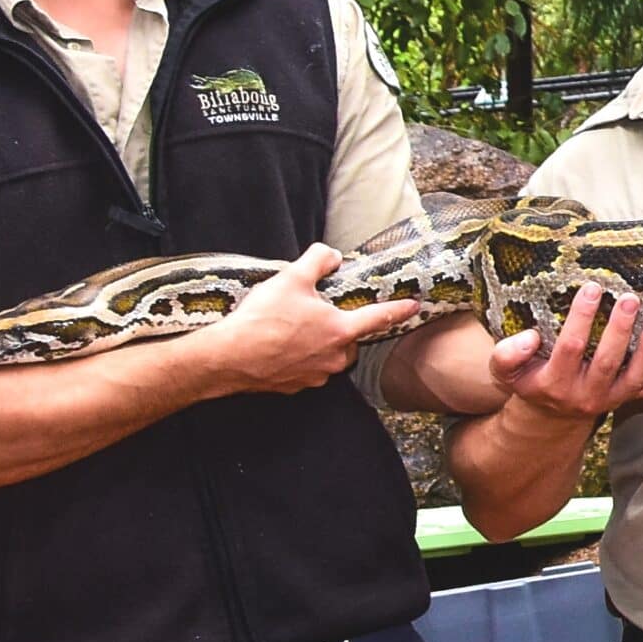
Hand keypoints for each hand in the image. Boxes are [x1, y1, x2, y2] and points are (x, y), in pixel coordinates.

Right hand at [197, 244, 419, 395]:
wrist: (228, 357)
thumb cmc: (262, 319)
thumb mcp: (291, 278)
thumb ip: (317, 261)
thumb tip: (331, 255)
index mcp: (340, 330)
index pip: (378, 317)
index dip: (398, 310)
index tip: (414, 306)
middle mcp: (334, 357)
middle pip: (351, 341)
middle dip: (342, 329)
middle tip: (319, 314)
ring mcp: (315, 375)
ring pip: (329, 357)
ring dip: (320, 345)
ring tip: (294, 330)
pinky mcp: (295, 386)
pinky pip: (307, 369)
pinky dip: (299, 358)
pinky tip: (279, 347)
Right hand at [490, 282, 642, 420]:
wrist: (549, 415)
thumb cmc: (529, 380)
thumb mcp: (505, 371)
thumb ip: (508, 354)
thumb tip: (530, 336)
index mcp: (554, 382)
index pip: (570, 346)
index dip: (581, 318)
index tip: (592, 287)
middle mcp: (585, 394)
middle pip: (606, 362)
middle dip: (619, 330)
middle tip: (630, 298)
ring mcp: (611, 399)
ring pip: (634, 379)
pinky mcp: (629, 399)